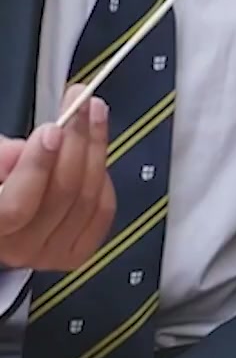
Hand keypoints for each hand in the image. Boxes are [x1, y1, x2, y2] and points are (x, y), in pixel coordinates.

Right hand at [0, 88, 114, 272]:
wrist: (3, 212)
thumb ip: (2, 155)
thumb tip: (24, 150)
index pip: (16, 206)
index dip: (37, 167)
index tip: (53, 130)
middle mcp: (18, 248)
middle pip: (61, 194)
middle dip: (76, 140)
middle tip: (81, 103)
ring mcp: (50, 254)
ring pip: (88, 198)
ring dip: (95, 147)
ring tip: (93, 112)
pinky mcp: (76, 252)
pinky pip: (102, 210)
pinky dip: (104, 176)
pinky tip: (95, 150)